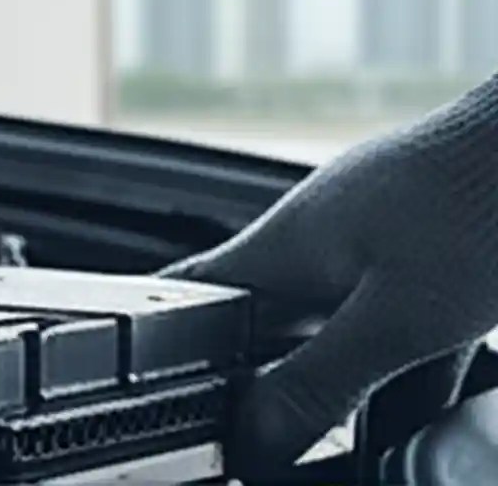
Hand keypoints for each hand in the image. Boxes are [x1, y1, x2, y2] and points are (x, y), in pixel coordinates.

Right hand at [161, 75, 497, 473]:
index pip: (184, 292)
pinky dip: (394, 365)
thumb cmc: (478, 199)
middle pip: (255, 321)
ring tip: (351, 426)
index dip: (169, 348)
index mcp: (281, 245)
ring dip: (333, 377)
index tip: (175, 403)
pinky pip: (383, 319)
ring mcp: (363, 239)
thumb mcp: (397, 318)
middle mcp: (312, 238)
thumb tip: (256, 436)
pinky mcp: (414, 247)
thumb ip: (320, 380)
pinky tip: (420, 397)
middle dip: (258, 379)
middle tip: (267, 430)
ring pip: (324, 325)